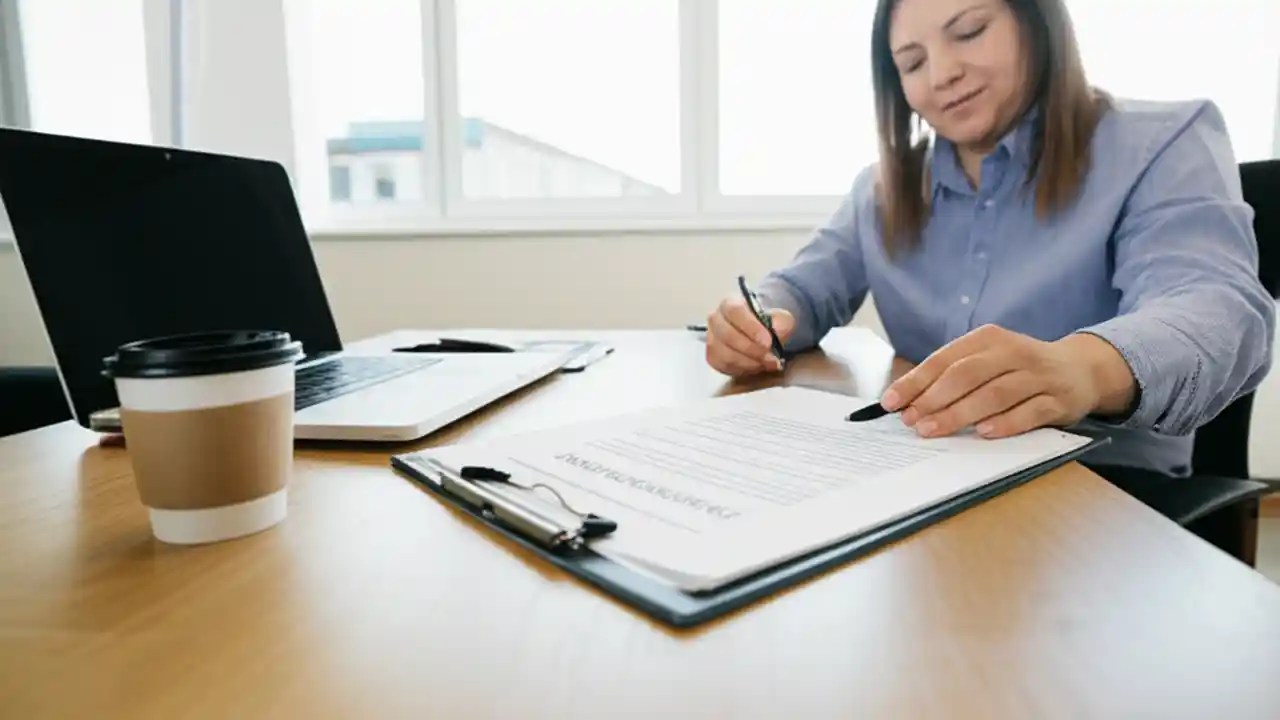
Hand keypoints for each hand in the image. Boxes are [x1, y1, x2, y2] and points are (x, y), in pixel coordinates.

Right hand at [705, 296, 795, 376]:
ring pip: (725, 354)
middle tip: (770, 357)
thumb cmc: (764, 323)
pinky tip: (757, 366)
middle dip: (751, 349)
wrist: (756, 334)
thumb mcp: (779, 317)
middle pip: (727, 335)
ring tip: (767, 363)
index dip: (751, 328)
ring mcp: (712, 339)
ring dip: (749, 362)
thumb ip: (782, 321)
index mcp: (730, 304)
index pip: (735, 312)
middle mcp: (715, 320)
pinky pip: (725, 366)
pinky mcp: (713, 357)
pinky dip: (743, 369)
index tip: (768, 342)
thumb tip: (779, 332)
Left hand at [881, 325, 1134, 438]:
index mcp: (989, 339)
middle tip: (912, 421)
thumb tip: (907, 402)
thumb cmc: (1018, 369)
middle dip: (935, 399)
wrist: (1081, 370)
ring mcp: (1038, 376)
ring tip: (935, 430)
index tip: (891, 402)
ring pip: (996, 394)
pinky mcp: (1058, 400)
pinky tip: (984, 434)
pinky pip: (1031, 412)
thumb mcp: (987, 361)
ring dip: (962, 413)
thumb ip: (952, 377)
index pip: (946, 359)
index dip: (916, 381)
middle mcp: (1014, 352)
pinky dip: (1007, 423)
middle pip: (968, 374)